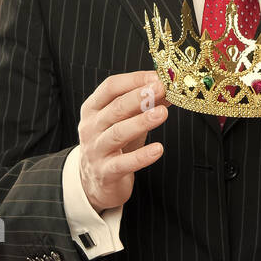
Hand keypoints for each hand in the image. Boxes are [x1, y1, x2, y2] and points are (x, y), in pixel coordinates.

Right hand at [77, 70, 168, 211]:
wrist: (95, 182)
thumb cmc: (113, 145)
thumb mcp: (125, 121)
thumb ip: (144, 105)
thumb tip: (169, 89)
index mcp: (92, 109)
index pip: (110, 87)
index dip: (134, 80)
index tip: (157, 77)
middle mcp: (90, 127)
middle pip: (115, 108)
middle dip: (139, 97)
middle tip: (161, 89)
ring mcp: (95, 150)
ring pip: (118, 133)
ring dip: (141, 122)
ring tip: (162, 113)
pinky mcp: (105, 172)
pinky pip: (124, 163)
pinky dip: (142, 156)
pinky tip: (158, 149)